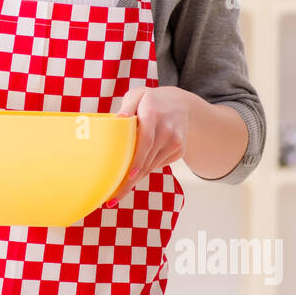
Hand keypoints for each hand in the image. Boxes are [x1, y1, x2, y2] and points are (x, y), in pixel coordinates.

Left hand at [106, 86, 193, 203]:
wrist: (182, 104)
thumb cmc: (152, 100)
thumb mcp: (138, 95)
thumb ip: (126, 107)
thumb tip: (116, 120)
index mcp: (153, 115)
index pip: (145, 141)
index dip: (137, 161)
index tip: (128, 176)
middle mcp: (167, 131)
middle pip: (147, 161)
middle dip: (130, 181)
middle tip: (113, 198)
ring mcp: (176, 143)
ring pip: (152, 166)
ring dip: (135, 180)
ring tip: (117, 194)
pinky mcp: (179, 151)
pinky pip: (158, 164)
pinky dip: (145, 170)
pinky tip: (133, 175)